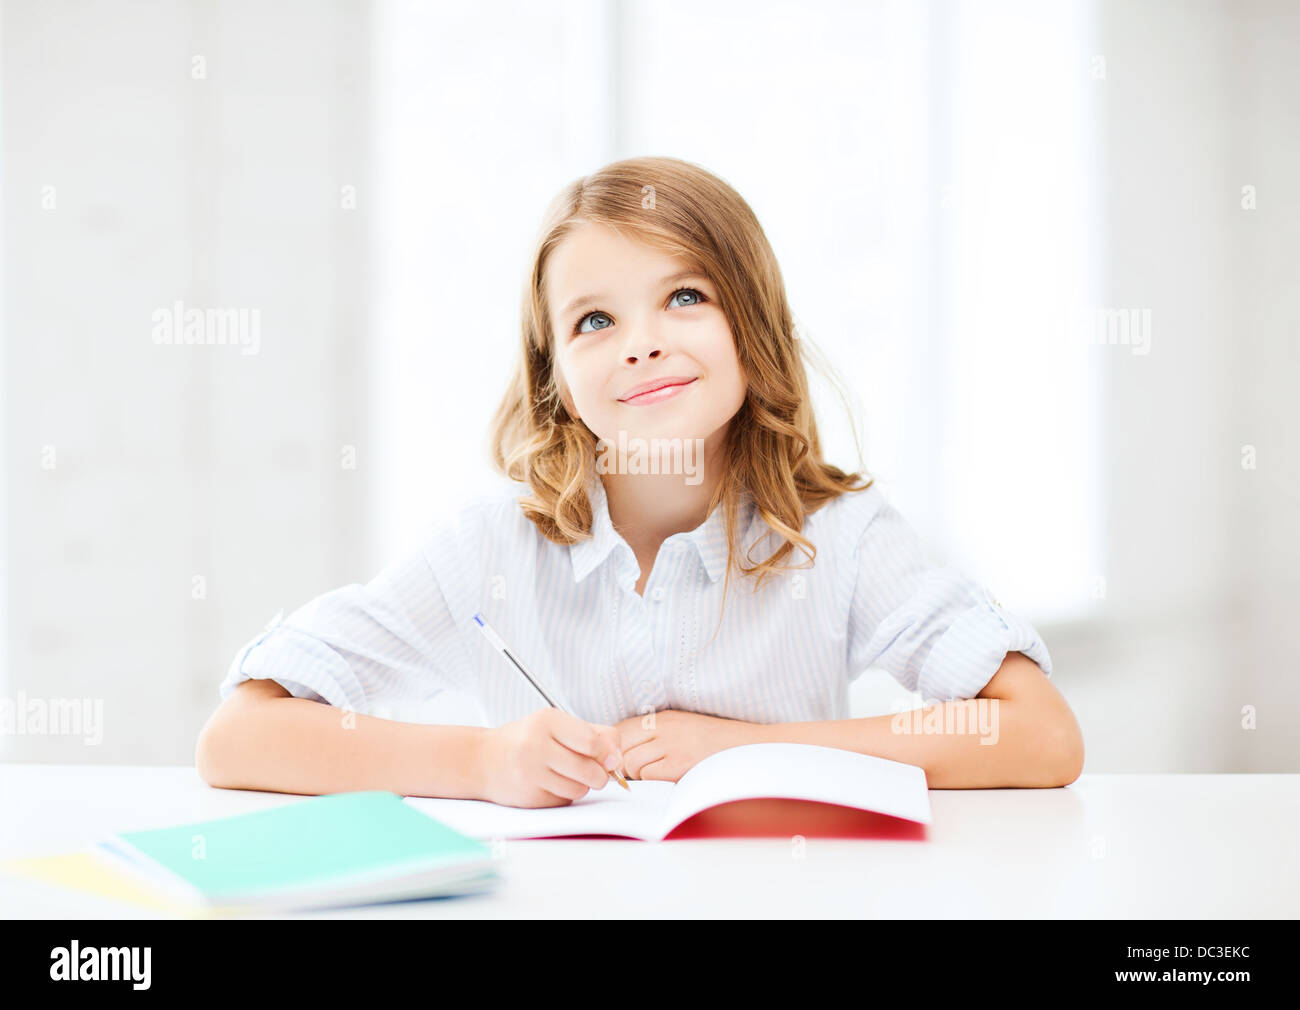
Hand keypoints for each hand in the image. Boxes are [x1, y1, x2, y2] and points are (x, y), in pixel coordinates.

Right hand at [478, 708, 622, 807]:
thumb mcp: (557, 725)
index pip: (592, 742)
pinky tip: (550, 784)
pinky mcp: (528, 797)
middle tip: (595, 772)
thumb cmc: (526, 740)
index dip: (608, 754)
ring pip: (579, 790)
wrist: (484, 760)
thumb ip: (593, 734)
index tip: (611, 758)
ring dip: (581, 786)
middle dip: (600, 775)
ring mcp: (529, 773)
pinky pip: (564, 802)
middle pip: (589, 770)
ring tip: (568, 775)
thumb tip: (617, 759)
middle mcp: (535, 745)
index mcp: (546, 720)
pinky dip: (564, 795)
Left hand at [612, 709, 760, 782]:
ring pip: (632, 762)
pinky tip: (665, 783)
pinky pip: (648, 775)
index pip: (621, 729)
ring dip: (636, 776)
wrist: (747, 748)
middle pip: (621, 745)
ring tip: (652, 779)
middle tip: (631, 776)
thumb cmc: (713, 743)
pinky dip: (650, 783)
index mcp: (662, 717)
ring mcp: (672, 744)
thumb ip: (654, 735)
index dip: (615, 748)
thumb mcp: (681, 728)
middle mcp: (664, 727)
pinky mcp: (681, 763)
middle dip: (620, 764)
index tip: (620, 761)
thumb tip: (622, 755)